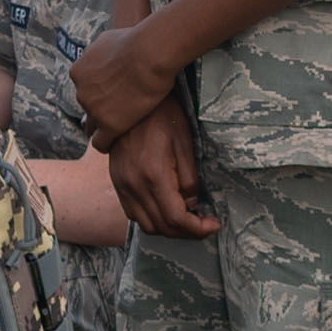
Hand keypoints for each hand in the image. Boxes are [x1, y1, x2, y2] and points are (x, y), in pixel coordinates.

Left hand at [68, 17, 177, 145]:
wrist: (148, 54)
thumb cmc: (134, 41)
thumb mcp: (107, 40)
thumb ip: (98, 52)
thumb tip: (101, 52)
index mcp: (78, 72)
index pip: (84, 90)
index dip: (97, 95)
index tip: (110, 98)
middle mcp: (81, 92)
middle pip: (87, 108)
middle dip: (99, 111)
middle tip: (117, 114)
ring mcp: (93, 109)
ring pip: (93, 126)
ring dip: (103, 127)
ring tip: (118, 131)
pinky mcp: (109, 124)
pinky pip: (100, 142)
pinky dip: (106, 144)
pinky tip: (115, 144)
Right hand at [106, 94, 214, 236]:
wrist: (128, 98)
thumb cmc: (162, 115)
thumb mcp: (185, 143)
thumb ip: (189, 179)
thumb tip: (191, 204)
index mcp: (153, 175)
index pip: (176, 218)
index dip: (198, 229)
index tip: (214, 224)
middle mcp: (133, 185)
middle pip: (161, 227)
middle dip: (187, 232)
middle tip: (205, 224)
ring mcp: (122, 185)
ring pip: (146, 225)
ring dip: (169, 229)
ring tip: (188, 219)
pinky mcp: (117, 181)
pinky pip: (133, 213)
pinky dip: (152, 219)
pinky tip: (166, 208)